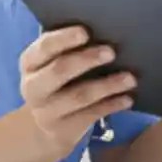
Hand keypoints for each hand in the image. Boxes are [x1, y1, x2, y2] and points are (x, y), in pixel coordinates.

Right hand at [19, 26, 135, 159]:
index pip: (45, 47)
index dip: (64, 39)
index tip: (86, 32)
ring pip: (79, 96)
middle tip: (111, 52)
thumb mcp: (54, 62)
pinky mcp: (63, 130)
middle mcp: (33, 87)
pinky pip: (91, 115)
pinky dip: (112, 105)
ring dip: (107, 85)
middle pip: (59, 71)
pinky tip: (127, 98)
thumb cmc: (59, 80)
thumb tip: (104, 31)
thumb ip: (69, 47)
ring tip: (130, 78)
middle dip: (86, 59)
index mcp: (30, 62)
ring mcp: (46, 112)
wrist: (46, 125)